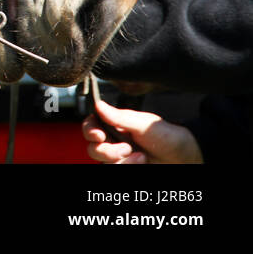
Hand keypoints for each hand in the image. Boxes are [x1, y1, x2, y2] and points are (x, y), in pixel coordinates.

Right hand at [83, 98, 202, 163]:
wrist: (184, 157)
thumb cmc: (166, 136)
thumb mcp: (142, 124)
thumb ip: (119, 117)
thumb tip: (98, 105)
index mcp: (114, 126)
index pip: (91, 127)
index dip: (90, 130)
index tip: (99, 135)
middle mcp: (113, 142)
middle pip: (92, 148)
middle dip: (106, 150)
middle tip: (126, 147)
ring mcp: (120, 158)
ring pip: (103, 162)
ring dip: (120, 160)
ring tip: (139, 156)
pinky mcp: (126, 167)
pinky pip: (114, 170)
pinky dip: (127, 166)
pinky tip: (141, 162)